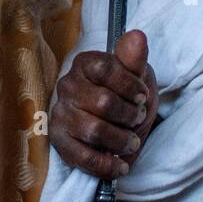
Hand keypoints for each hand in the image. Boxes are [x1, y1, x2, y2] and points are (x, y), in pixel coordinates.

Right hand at [49, 29, 158, 180]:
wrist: (115, 119)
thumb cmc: (125, 93)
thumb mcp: (135, 74)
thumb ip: (134, 58)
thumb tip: (137, 36)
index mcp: (84, 63)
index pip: (105, 69)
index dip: (129, 84)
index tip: (142, 95)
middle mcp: (67, 86)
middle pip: (103, 103)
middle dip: (129, 115)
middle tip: (138, 119)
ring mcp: (61, 114)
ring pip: (94, 130)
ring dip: (120, 140)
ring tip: (132, 142)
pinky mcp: (60, 140)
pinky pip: (81, 156)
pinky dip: (105, 165)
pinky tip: (120, 165)